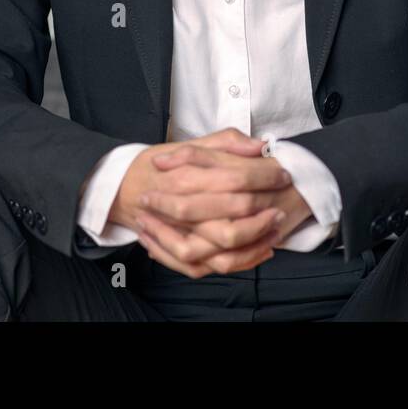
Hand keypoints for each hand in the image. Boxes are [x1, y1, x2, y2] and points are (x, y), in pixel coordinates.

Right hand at [109, 128, 311, 277]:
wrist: (124, 188)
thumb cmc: (161, 164)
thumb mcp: (190, 143)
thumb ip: (226, 142)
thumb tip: (260, 145)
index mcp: (186, 178)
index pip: (235, 180)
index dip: (265, 178)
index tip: (283, 175)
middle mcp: (182, 210)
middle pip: (231, 219)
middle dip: (263, 216)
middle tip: (282, 207)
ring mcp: (180, 235)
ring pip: (223, 250)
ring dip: (254, 243)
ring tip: (274, 232)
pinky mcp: (181, 253)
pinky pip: (213, 266)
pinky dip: (240, 262)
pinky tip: (259, 250)